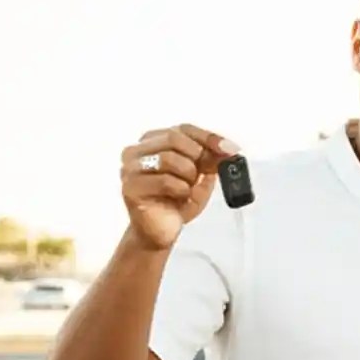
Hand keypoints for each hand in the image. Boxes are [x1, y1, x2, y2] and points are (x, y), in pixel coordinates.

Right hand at [119, 124, 238, 250]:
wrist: (162, 231)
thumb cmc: (177, 202)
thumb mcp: (201, 176)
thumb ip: (211, 159)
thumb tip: (227, 149)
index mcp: (153, 141)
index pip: (183, 129)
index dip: (209, 137)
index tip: (230, 149)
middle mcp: (137, 151)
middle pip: (173, 138)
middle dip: (198, 156)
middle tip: (206, 172)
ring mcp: (130, 168)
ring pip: (169, 158)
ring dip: (188, 176)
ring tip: (187, 189)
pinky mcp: (131, 188)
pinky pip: (165, 181)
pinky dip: (181, 190)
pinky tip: (180, 198)